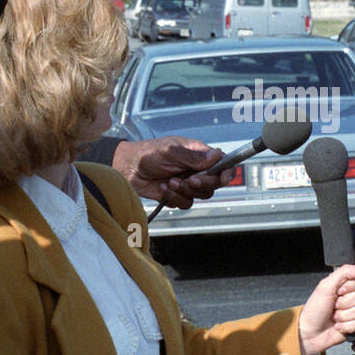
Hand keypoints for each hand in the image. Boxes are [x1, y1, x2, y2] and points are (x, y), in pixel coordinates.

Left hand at [114, 136, 234, 207]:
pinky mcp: (177, 196)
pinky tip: (163, 188)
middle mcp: (196, 169)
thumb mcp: (170, 151)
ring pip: (201, 196)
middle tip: (189, 179)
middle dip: (202, 183)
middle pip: (214, 184)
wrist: (127, 169)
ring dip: (185, 191)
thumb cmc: (147, 154)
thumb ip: (193, 156)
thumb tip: (216, 155)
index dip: (227, 172)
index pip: (222, 164)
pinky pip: (186, 203)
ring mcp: (187, 184)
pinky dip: (175, 198)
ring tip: (170, 182)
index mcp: (198, 154)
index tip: (224, 178)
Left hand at [298, 263, 354, 354]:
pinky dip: (347, 326)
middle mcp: (351, 297)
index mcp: (344, 285)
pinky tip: (338, 326)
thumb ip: (344, 272)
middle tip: (333, 306)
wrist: (310, 333)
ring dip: (344, 315)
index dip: (349, 287)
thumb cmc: (314, 309)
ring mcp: (354, 311)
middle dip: (345, 303)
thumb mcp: (326, 286)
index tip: (338, 291)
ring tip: (334, 317)